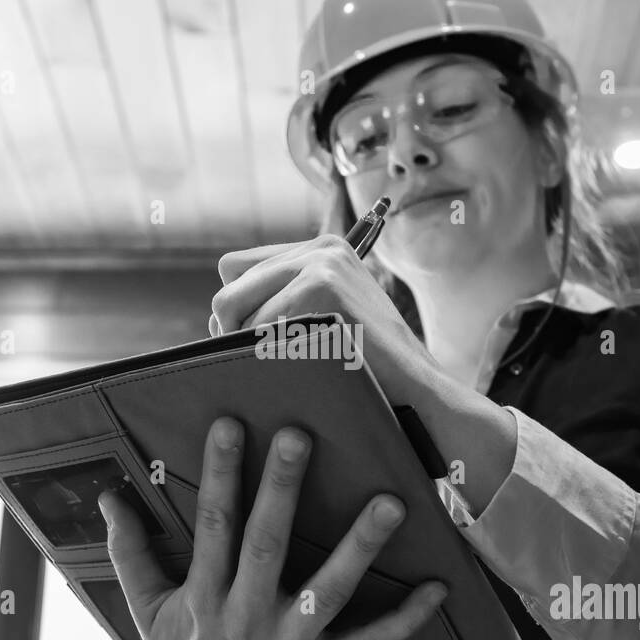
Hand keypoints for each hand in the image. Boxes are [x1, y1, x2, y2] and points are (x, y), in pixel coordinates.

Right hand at [98, 416, 447, 639]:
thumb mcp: (146, 611)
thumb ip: (130, 552)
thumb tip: (109, 498)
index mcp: (203, 596)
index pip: (211, 525)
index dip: (219, 474)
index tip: (230, 425)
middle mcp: (245, 616)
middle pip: (265, 546)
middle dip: (281, 491)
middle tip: (299, 438)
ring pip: (328, 591)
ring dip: (360, 547)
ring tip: (391, 503)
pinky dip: (404, 621)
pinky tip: (437, 588)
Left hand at [208, 236, 443, 405]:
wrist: (419, 391)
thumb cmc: (371, 368)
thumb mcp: (331, 316)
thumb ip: (288, 299)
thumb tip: (219, 315)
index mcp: (321, 249)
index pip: (235, 268)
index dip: (235, 308)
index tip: (249, 341)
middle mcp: (320, 248)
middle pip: (227, 287)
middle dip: (230, 330)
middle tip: (256, 363)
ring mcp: (321, 265)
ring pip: (234, 307)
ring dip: (248, 346)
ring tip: (286, 368)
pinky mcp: (320, 288)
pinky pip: (255, 328)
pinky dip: (267, 357)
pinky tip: (299, 369)